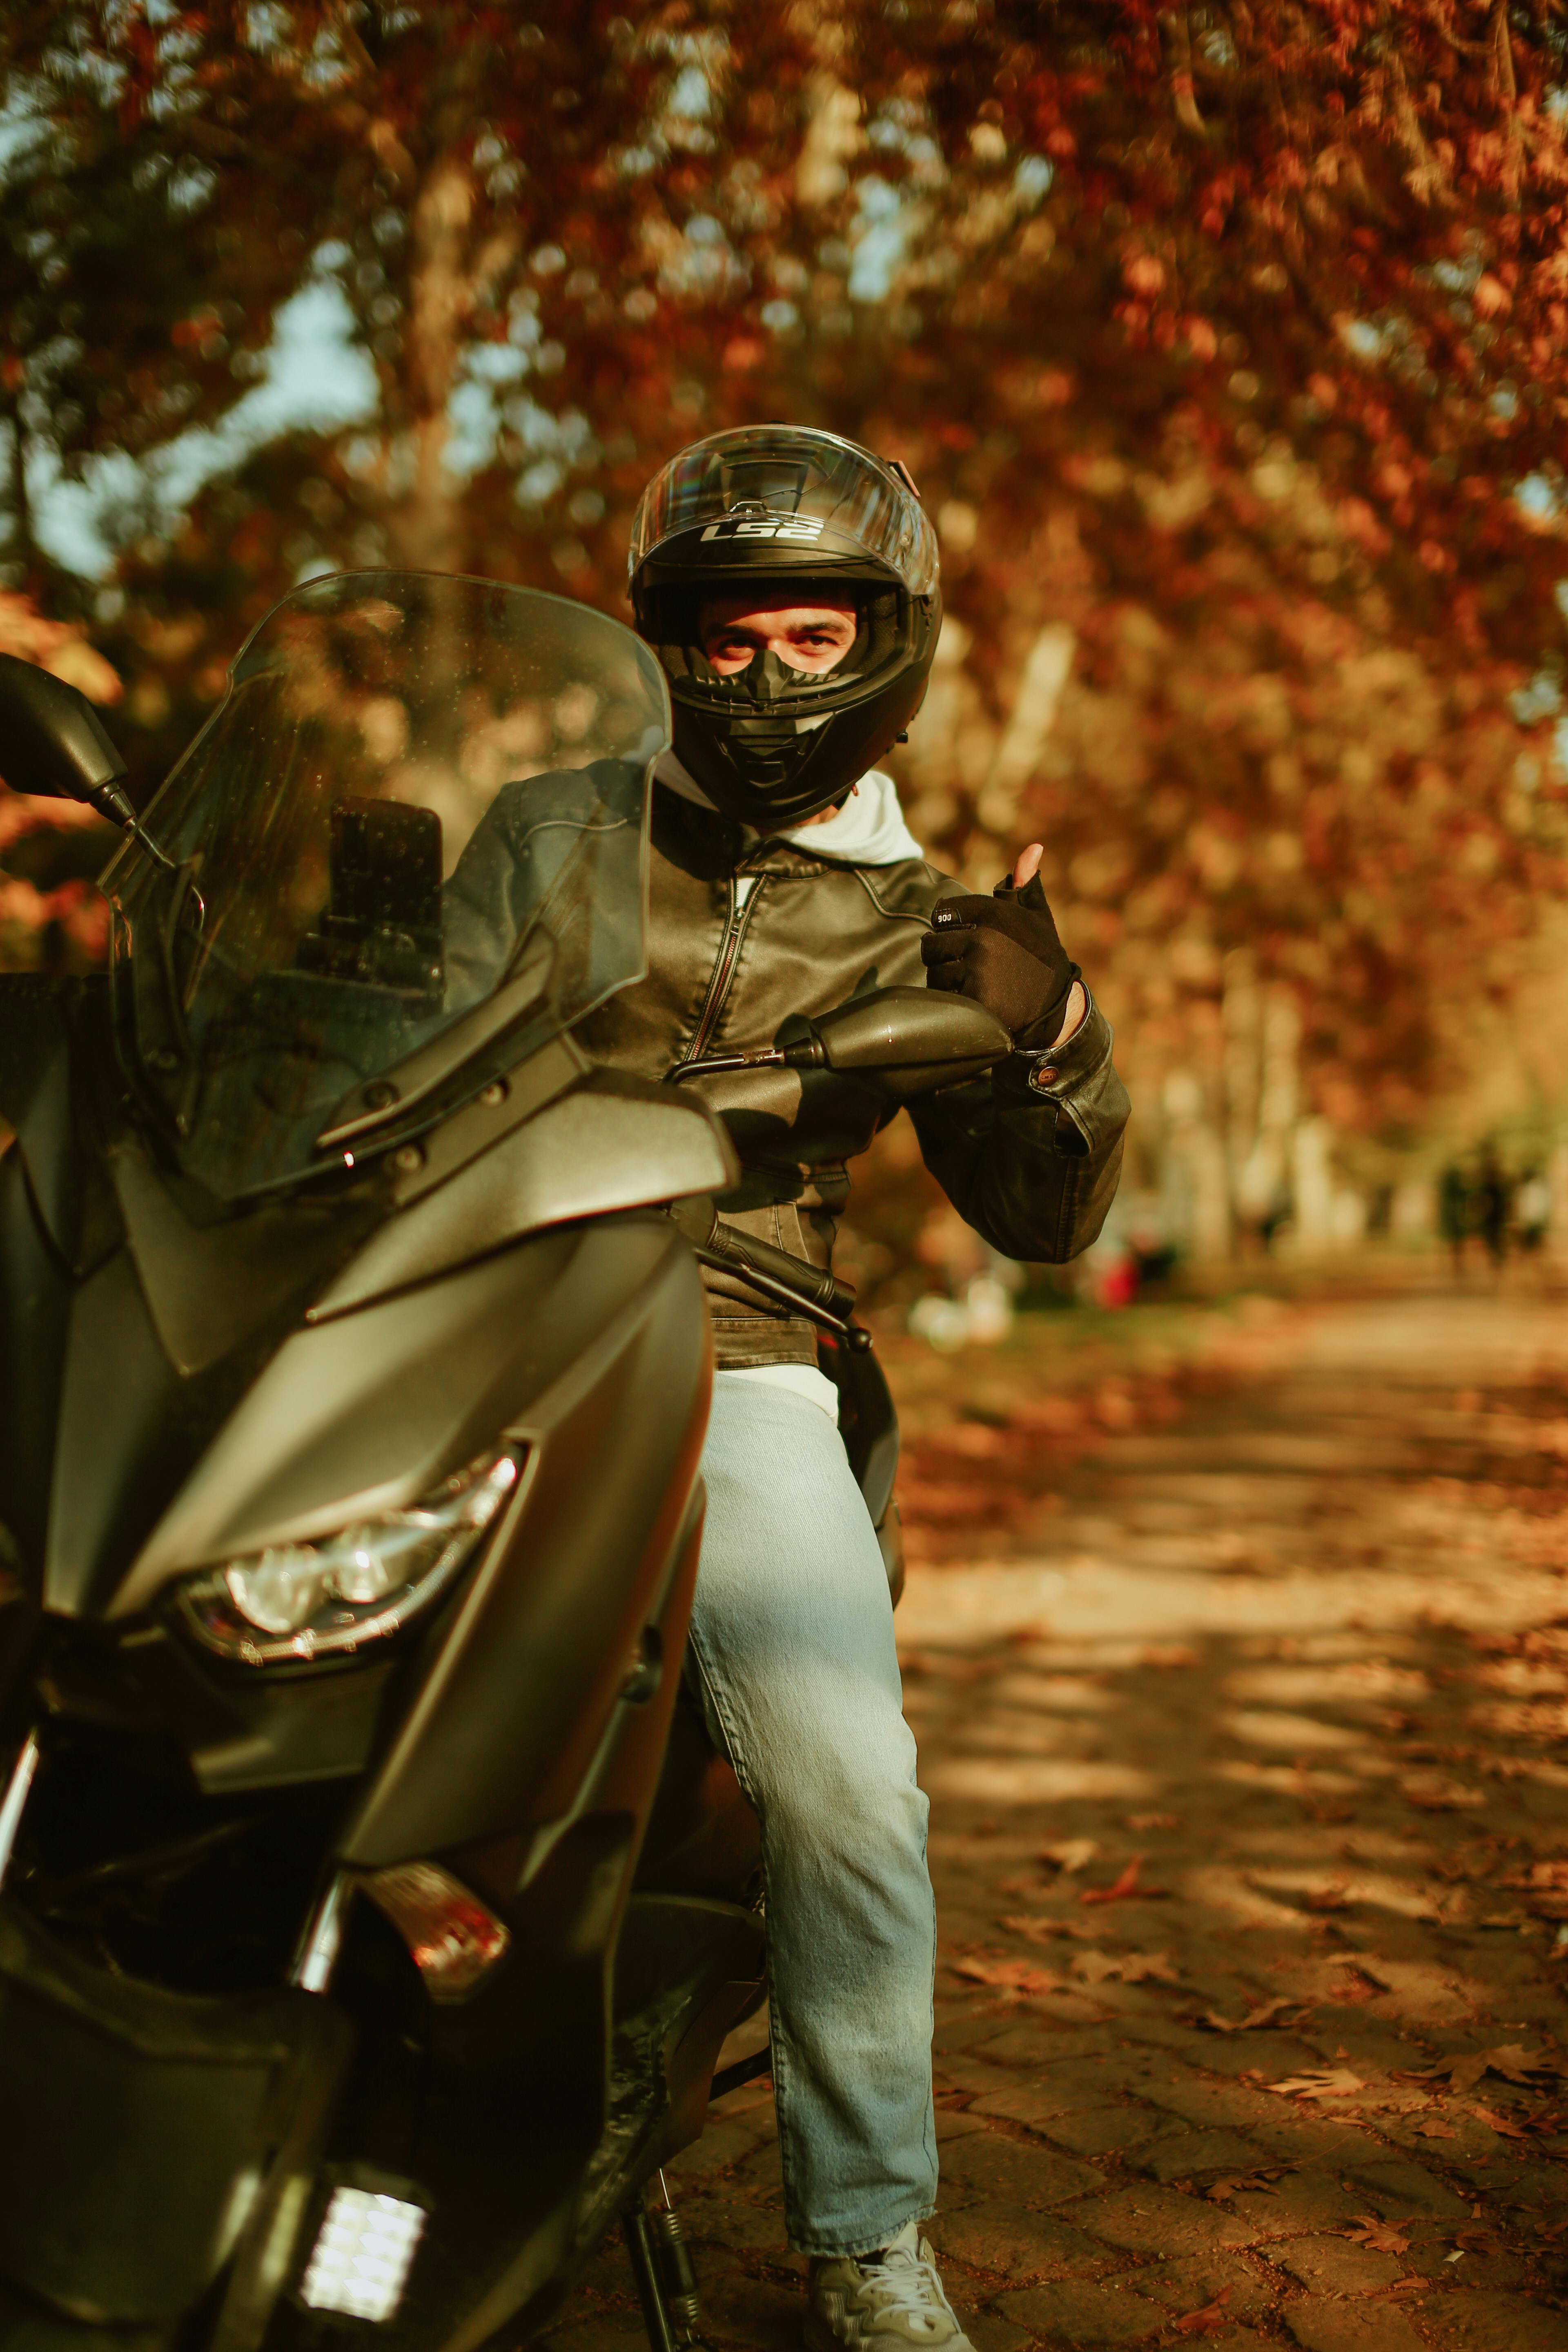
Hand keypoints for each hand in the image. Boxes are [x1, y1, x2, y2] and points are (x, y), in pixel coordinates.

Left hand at [920, 840, 1082, 1048]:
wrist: (1059, 1009)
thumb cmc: (1044, 960)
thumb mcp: (1038, 919)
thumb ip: (1026, 885)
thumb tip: (1033, 848)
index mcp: (996, 913)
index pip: (944, 912)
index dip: (950, 928)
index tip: (966, 939)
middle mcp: (984, 936)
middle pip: (932, 942)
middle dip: (944, 955)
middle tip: (969, 966)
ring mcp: (977, 968)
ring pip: (934, 970)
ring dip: (945, 979)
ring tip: (972, 984)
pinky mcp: (973, 997)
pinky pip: (941, 993)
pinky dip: (950, 999)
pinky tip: (972, 1000)